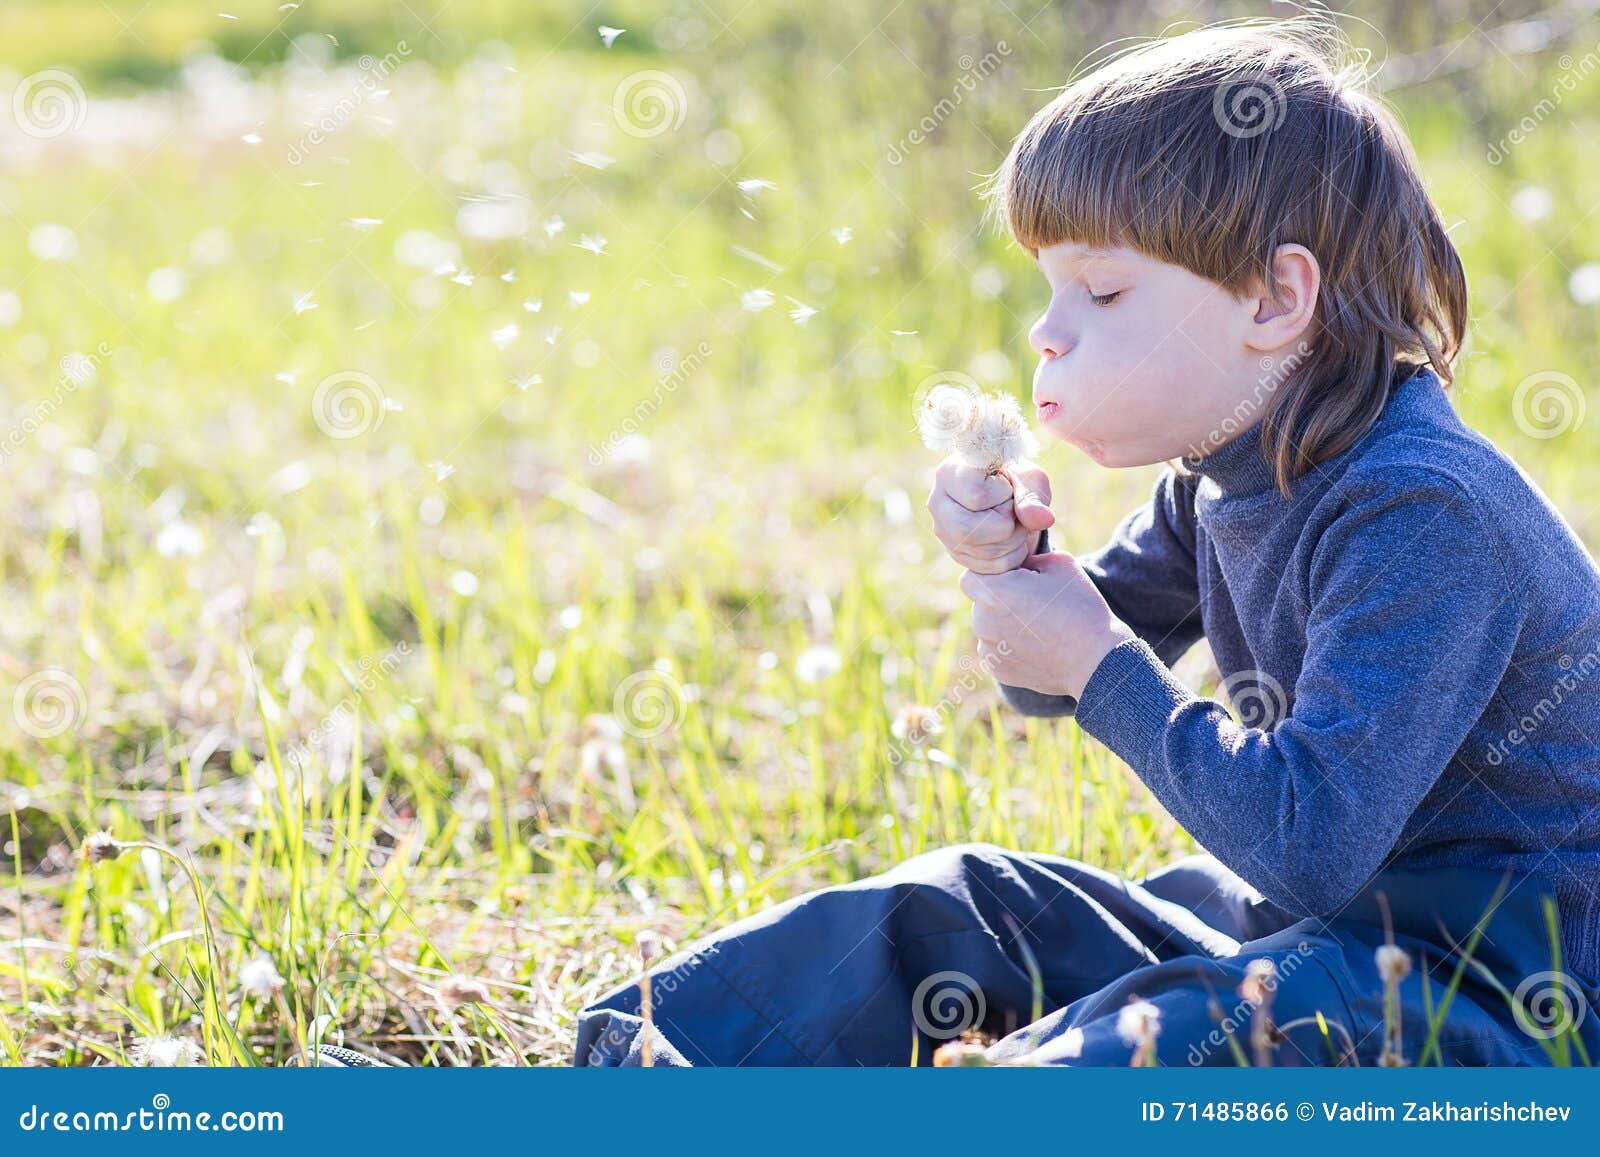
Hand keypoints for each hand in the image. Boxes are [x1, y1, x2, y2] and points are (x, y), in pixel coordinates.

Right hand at [926, 455, 1054, 574]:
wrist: (1006, 496)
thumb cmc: (1014, 480)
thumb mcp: (1028, 479)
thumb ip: (1033, 497)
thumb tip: (1043, 520)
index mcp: (950, 473)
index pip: (979, 496)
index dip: (1003, 495)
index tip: (1006, 485)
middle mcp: (937, 503)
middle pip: (969, 530)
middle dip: (1006, 525)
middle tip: (1013, 511)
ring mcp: (943, 531)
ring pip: (981, 551)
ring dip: (1012, 541)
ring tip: (1014, 523)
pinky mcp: (955, 554)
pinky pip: (988, 568)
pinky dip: (1010, 557)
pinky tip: (1010, 539)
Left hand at [960, 551, 1134, 699]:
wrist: (1097, 661)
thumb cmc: (1081, 608)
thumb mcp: (1059, 563)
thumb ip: (1027, 557)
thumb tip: (1016, 563)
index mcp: (993, 593)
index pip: (970, 576)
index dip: (992, 575)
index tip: (1016, 579)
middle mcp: (982, 622)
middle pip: (980, 602)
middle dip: (999, 598)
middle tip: (1034, 603)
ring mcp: (989, 650)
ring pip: (988, 626)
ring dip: (1004, 622)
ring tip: (1039, 626)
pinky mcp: (999, 670)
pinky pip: (997, 650)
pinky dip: (1011, 646)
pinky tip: (1038, 645)